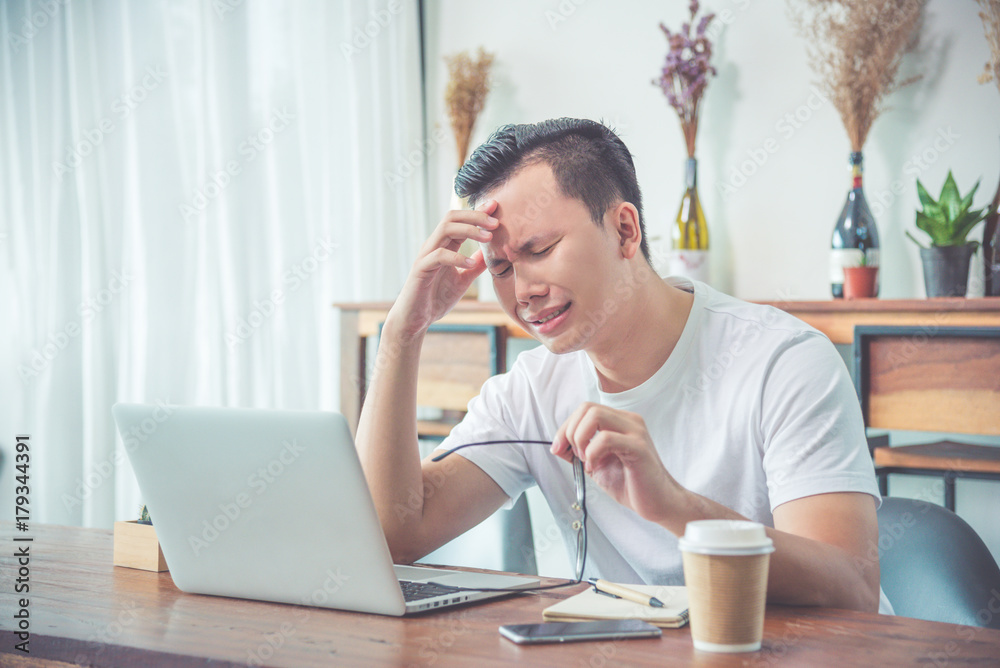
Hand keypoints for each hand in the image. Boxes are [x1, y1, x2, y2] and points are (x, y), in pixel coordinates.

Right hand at [388, 200, 499, 338]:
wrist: (415, 319)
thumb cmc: (436, 298)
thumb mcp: (463, 279)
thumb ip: (476, 265)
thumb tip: (491, 253)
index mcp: (444, 245)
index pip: (460, 220)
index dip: (477, 212)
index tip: (496, 207)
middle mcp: (434, 245)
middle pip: (452, 217)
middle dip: (475, 216)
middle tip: (495, 222)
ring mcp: (426, 255)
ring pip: (445, 230)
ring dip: (469, 230)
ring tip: (488, 237)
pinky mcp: (421, 269)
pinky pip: (439, 256)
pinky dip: (457, 257)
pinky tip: (470, 263)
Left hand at [551, 403, 681, 523]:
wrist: (657, 502)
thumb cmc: (630, 483)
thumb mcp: (596, 465)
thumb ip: (578, 452)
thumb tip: (557, 445)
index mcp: (619, 422)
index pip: (585, 410)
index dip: (565, 427)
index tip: (557, 448)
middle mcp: (628, 421)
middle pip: (587, 408)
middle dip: (571, 432)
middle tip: (575, 455)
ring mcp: (635, 431)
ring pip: (595, 415)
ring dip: (581, 439)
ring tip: (587, 460)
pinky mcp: (639, 447)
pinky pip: (606, 438)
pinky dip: (592, 453)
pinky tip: (595, 467)